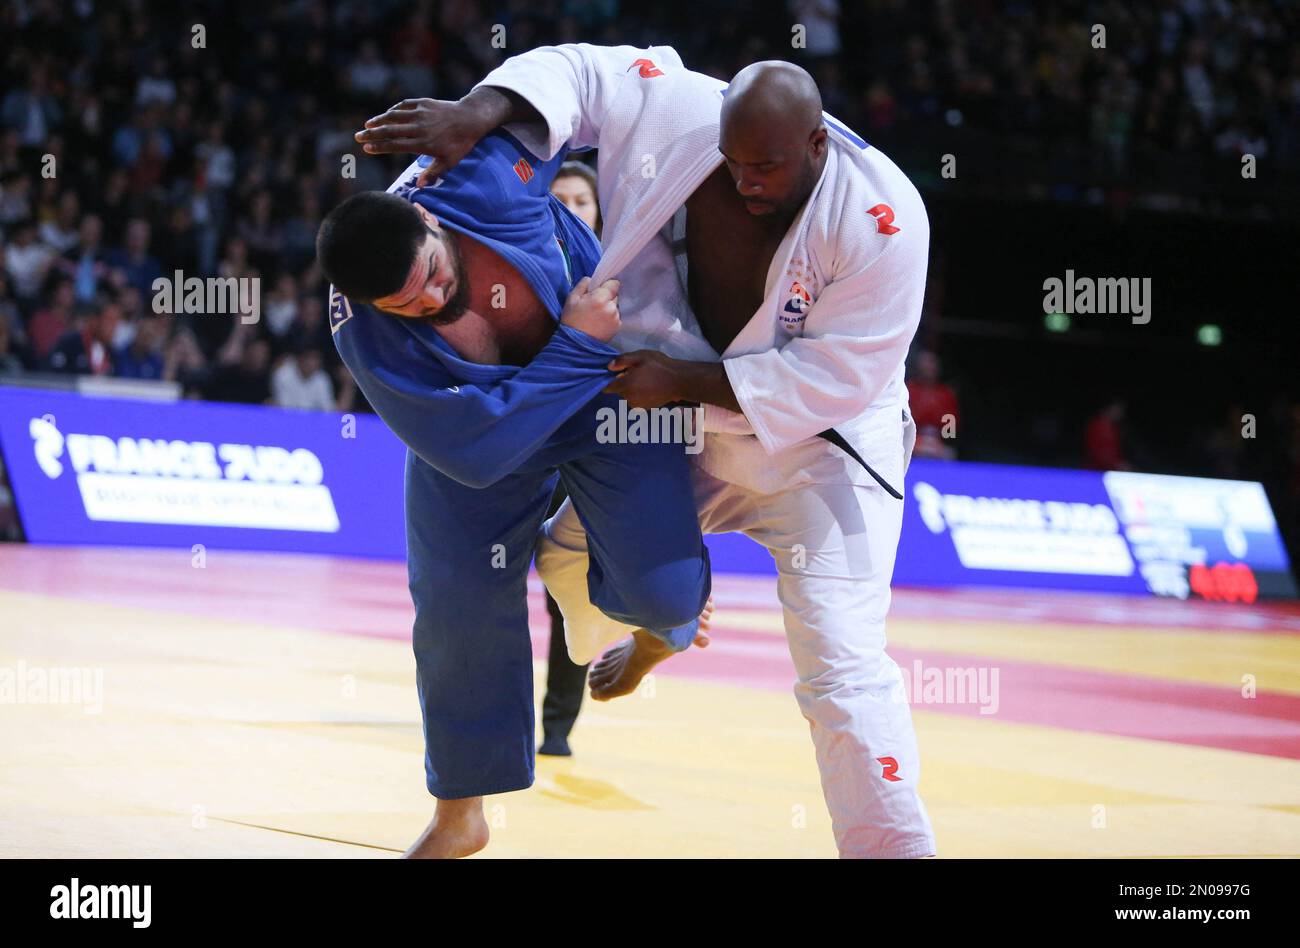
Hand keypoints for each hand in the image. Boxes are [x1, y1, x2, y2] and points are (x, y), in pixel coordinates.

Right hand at [354, 97, 488, 184]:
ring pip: (394, 116)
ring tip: (367, 125)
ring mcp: (420, 113)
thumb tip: (419, 186)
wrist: (470, 119)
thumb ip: (433, 173)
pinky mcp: (423, 103)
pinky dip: (393, 110)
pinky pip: (404, 105)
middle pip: (390, 130)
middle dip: (372, 134)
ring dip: (379, 120)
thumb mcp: (449, 162)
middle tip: (357, 137)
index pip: (396, 145)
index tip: (366, 148)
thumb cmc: (460, 144)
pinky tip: (386, 114)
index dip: (380, 147)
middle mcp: (419, 128)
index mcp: (423, 143)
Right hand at [561, 277, 620, 341]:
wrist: (576, 344)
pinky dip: (610, 317)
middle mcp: (611, 307)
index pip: (614, 283)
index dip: (607, 285)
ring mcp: (616, 318)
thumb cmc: (572, 320)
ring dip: (609, 308)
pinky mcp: (618, 327)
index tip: (599, 290)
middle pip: (615, 295)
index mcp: (600, 298)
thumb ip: (583, 285)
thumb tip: (592, 279)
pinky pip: (616, 316)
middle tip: (594, 305)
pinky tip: (600, 323)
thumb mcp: (572, 299)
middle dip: (607, 297)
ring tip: (597, 316)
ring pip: (616, 306)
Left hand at [603, 350, 683, 408]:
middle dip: (624, 382)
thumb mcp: (640, 356)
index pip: (608, 387)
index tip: (617, 374)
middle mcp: (629, 398)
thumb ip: (622, 361)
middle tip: (636, 373)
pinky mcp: (645, 408)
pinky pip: (637, 400)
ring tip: (645, 380)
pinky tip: (650, 387)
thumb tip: (609, 367)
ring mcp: (637, 404)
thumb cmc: (659, 366)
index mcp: (626, 385)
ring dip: (632, 389)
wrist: (678, 381)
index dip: (610, 380)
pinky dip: (640, 395)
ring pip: (628, 396)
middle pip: (619, 391)